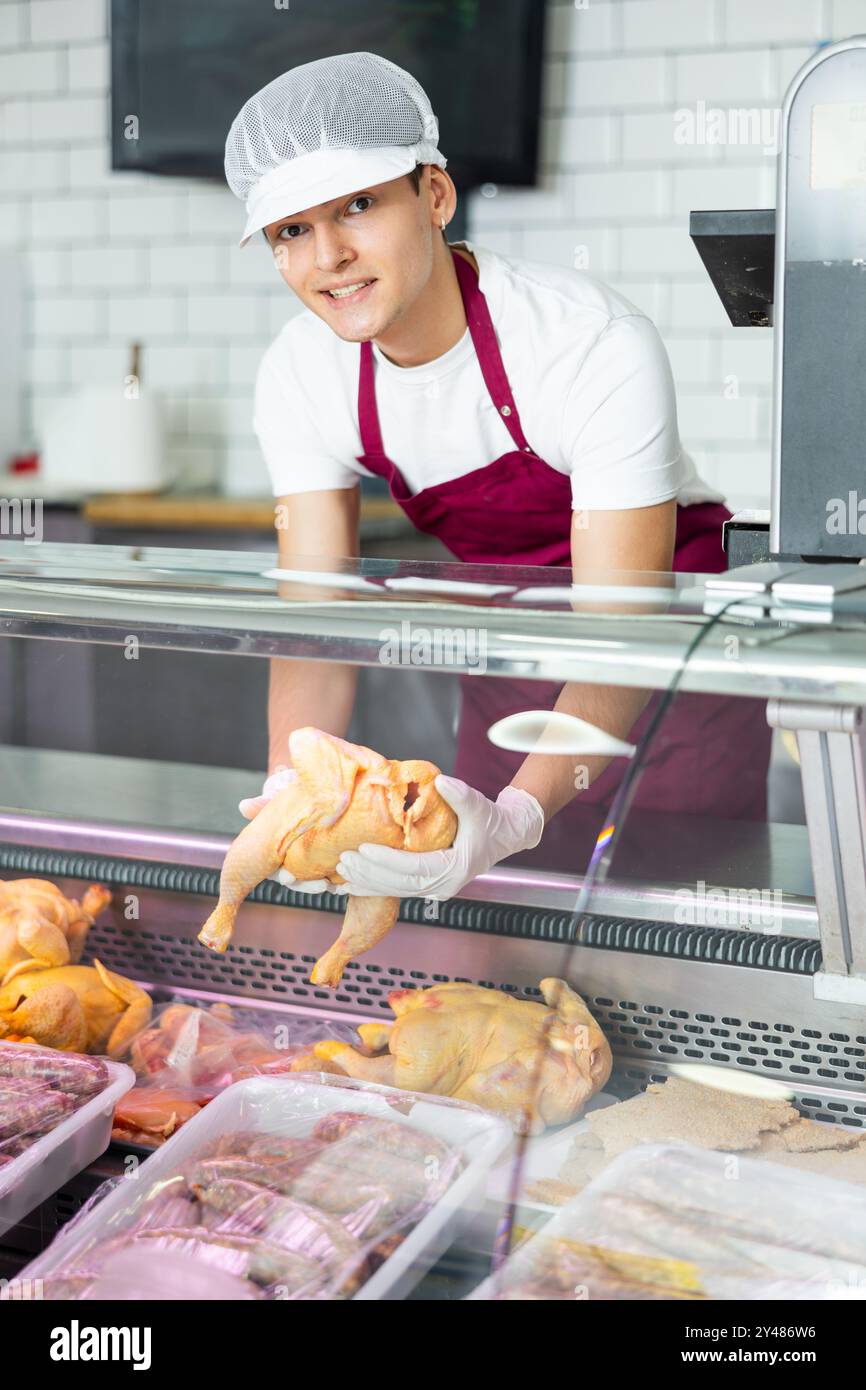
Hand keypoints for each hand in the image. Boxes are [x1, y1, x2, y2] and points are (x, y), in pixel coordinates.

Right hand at [239, 767, 346, 896]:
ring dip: (327, 885)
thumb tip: (244, 806)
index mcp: (278, 855)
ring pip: (317, 879)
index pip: (279, 873)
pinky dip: (341, 878)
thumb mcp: (278, 801)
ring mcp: (312, 861)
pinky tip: (349, 880)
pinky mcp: (330, 858)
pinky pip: (334, 872)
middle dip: (309, 886)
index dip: (286, 877)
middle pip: (299, 881)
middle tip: (323, 885)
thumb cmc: (291, 800)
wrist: (314, 792)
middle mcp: (294, 862)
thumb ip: (263, 805)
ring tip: (338, 886)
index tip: (289, 877)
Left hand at [335, 776, 543, 901]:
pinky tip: (353, 884)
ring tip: (342, 871)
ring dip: (368, 882)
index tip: (364, 848)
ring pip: (396, 891)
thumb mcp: (478, 805)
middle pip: (400, 884)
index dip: (387, 860)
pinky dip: (375, 887)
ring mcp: (436, 889)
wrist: (505, 835)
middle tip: (345, 859)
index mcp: (455, 868)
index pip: (414, 868)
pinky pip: (398, 890)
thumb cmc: (491, 820)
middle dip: (369, 873)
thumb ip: (460, 795)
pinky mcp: (428, 886)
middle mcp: (444, 885)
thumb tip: (441, 782)